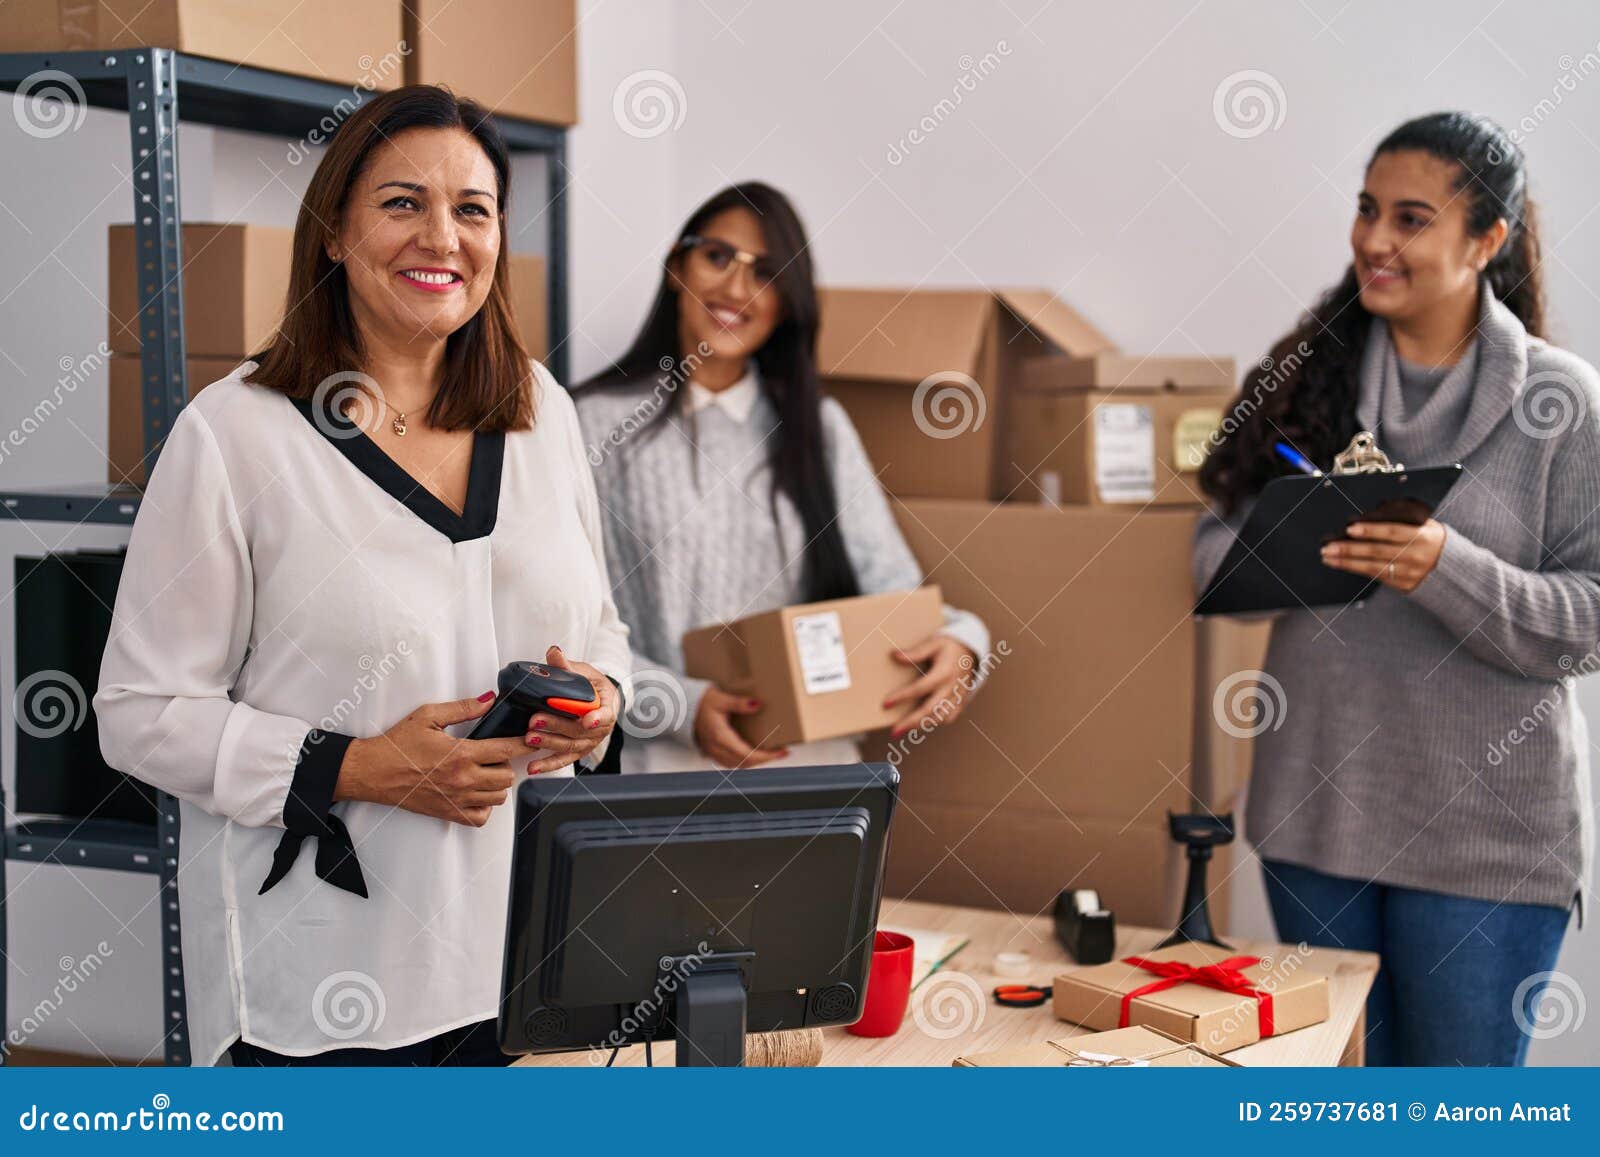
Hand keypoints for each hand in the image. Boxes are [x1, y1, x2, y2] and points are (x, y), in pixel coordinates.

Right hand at [333, 693, 530, 827]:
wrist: (373, 772)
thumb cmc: (397, 745)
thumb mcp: (428, 715)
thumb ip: (463, 708)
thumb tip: (488, 701)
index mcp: (460, 754)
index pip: (507, 750)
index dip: (525, 743)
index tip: (532, 739)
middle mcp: (463, 779)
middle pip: (507, 776)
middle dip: (507, 763)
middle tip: (495, 754)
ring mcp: (457, 799)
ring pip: (498, 797)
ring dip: (497, 784)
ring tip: (485, 771)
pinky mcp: (449, 812)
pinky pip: (480, 817)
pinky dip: (484, 807)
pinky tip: (476, 793)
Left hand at [520, 644, 620, 773]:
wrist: (597, 701)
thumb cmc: (592, 687)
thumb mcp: (583, 672)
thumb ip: (567, 666)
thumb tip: (553, 652)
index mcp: (607, 705)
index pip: (606, 714)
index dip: (597, 718)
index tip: (587, 720)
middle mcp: (600, 728)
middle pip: (580, 731)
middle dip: (557, 726)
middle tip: (537, 721)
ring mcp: (588, 742)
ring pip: (570, 746)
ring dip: (549, 743)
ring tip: (530, 738)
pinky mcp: (576, 751)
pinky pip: (563, 760)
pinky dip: (548, 764)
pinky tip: (533, 767)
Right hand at [693, 687, 789, 768]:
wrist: (682, 708)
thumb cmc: (701, 703)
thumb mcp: (721, 699)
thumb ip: (739, 703)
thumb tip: (758, 704)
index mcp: (720, 737)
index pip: (748, 754)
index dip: (767, 756)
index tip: (782, 752)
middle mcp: (717, 748)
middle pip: (746, 762)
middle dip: (765, 759)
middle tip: (781, 751)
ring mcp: (714, 752)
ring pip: (739, 765)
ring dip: (756, 762)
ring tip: (770, 753)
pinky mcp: (713, 752)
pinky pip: (732, 763)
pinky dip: (745, 761)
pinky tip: (753, 755)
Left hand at [883, 634, 978, 738]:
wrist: (973, 649)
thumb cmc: (950, 646)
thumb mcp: (934, 643)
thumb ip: (915, 652)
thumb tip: (894, 656)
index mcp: (944, 673)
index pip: (920, 688)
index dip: (902, 697)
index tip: (886, 704)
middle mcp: (952, 687)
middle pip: (929, 710)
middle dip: (910, 722)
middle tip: (894, 731)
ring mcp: (957, 696)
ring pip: (940, 717)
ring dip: (921, 725)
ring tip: (904, 729)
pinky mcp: (961, 700)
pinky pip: (949, 717)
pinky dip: (936, 722)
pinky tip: (923, 723)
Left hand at [1320, 518, 1446, 592]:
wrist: (1453, 569)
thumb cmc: (1432, 540)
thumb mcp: (1426, 525)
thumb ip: (1404, 518)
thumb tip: (1372, 510)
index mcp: (1422, 536)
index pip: (1392, 532)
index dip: (1371, 531)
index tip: (1350, 528)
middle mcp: (1415, 556)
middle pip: (1377, 552)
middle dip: (1350, 549)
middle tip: (1328, 546)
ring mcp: (1409, 573)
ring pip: (1373, 567)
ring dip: (1347, 562)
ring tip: (1327, 556)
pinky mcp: (1403, 585)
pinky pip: (1375, 576)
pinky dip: (1355, 570)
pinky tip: (1340, 564)